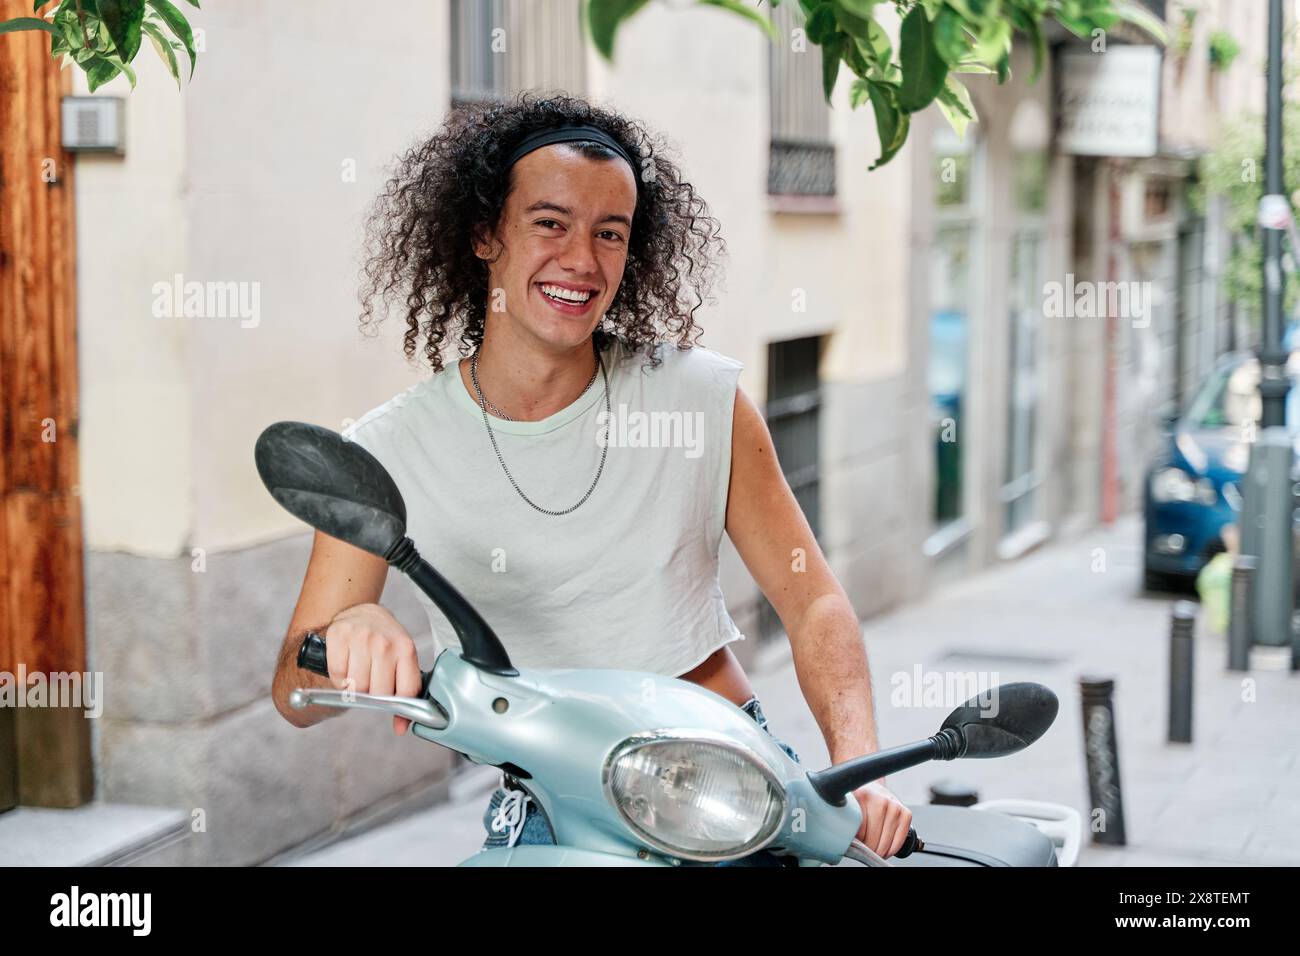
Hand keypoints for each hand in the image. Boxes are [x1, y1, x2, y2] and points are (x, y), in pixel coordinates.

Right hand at [323, 603, 422, 735]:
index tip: (391, 705)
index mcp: (406, 648)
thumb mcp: (401, 660)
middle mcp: (384, 642)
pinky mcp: (338, 636)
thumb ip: (404, 692)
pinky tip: (346, 666)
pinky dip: (339, 679)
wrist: (361, 612)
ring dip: (355, 687)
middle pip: (378, 693)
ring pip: (356, 687)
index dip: (398, 706)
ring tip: (359, 672)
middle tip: (371, 681)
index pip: (406, 691)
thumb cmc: (384, 642)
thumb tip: (400, 728)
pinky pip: (338, 676)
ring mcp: (360, 638)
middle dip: (373, 694)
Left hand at [851, 781, 912, 858]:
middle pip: (872, 838)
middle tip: (865, 850)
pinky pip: (899, 840)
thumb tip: (847, 842)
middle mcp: (880, 800)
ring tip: (874, 849)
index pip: (859, 831)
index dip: (857, 843)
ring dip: (880, 851)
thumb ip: (846, 820)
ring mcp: (895, 806)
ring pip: (886, 841)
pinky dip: (892, 849)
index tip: (855, 845)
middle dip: (868, 849)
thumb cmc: (861, 800)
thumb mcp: (849, 806)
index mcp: (863, 797)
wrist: (874, 787)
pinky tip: (886, 848)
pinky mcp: (906, 813)